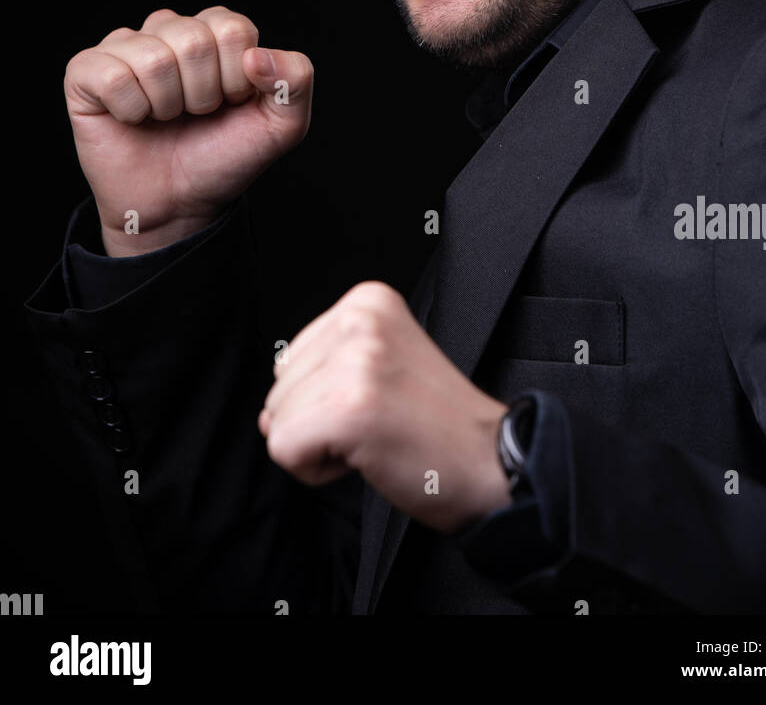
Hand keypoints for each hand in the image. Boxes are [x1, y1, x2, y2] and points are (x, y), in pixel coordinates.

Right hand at [64, 6, 313, 254]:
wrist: (178, 204)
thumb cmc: (223, 157)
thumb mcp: (282, 126)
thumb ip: (295, 80)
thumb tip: (257, 56)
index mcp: (214, 31)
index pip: (233, 28)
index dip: (236, 78)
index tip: (230, 104)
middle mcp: (168, 29)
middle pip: (193, 39)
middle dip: (203, 94)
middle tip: (195, 115)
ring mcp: (125, 47)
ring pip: (155, 58)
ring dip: (168, 105)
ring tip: (166, 118)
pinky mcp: (86, 71)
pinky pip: (113, 76)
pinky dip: (131, 111)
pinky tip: (133, 119)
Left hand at [258, 281, 511, 533]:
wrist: (493, 463)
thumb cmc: (443, 424)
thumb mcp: (383, 367)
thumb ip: (322, 374)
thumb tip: (266, 414)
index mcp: (368, 301)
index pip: (291, 359)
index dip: (327, 398)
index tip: (382, 401)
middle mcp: (360, 320)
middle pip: (278, 390)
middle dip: (320, 423)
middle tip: (382, 423)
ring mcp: (356, 362)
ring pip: (277, 421)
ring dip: (322, 446)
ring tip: (378, 436)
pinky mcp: (349, 408)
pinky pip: (285, 450)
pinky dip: (317, 470)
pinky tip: (367, 456)